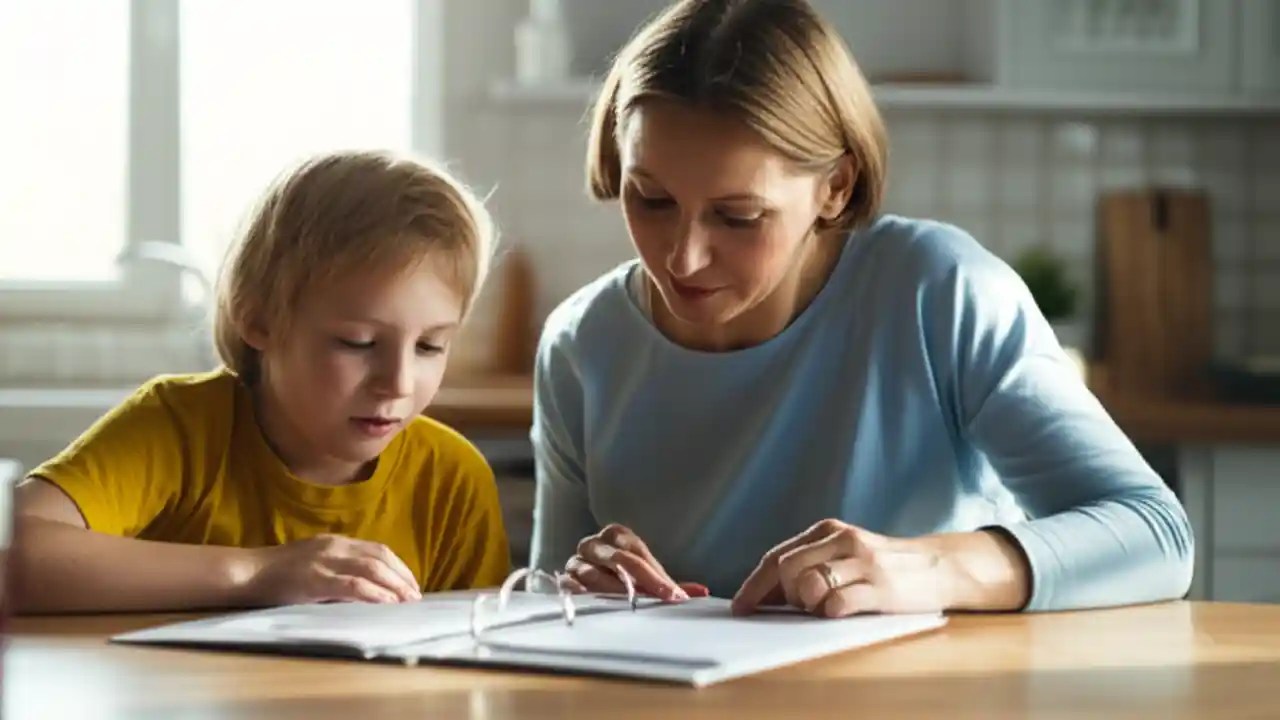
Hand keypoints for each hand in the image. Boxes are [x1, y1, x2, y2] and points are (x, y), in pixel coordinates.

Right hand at [241, 534, 422, 605]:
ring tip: (407, 601)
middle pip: (380, 557)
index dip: (399, 566)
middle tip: (416, 596)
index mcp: (337, 542)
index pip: (378, 550)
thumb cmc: (279, 574)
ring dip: (394, 585)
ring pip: (371, 568)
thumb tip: (369, 590)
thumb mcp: (315, 565)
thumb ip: (340, 571)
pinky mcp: (315, 579)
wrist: (247, 573)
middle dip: (402, 576)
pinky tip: (386, 602)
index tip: (411, 584)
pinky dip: (373, 592)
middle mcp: (335, 547)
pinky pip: (352, 584)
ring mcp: (325, 561)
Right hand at [564, 524, 709, 601]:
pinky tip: (598, 606)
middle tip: (660, 600)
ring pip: (593, 573)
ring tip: (632, 606)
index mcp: (615, 536)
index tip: (673, 595)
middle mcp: (593, 545)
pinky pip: (569, 586)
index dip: (656, 573)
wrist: (584, 582)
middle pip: (617, 558)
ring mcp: (575, 562)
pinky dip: (584, 595)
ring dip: (615, 590)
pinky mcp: (563, 581)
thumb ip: (671, 585)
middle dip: (641, 581)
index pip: (636, 550)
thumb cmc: (621, 578)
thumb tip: (702, 593)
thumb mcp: (648, 578)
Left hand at [732, 519, 946, 617]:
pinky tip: (837, 612)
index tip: (741, 607)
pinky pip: (838, 603)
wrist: (939, 566)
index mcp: (828, 531)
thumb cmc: (882, 567)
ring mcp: (863, 563)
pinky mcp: (881, 588)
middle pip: (787, 569)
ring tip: (822, 608)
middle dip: (784, 596)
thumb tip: (764, 598)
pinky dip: (829, 611)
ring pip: (808, 584)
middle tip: (799, 607)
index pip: (777, 556)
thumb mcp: (843, 556)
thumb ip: (809, 568)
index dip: (754, 585)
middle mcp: (843, 541)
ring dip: (806, 605)